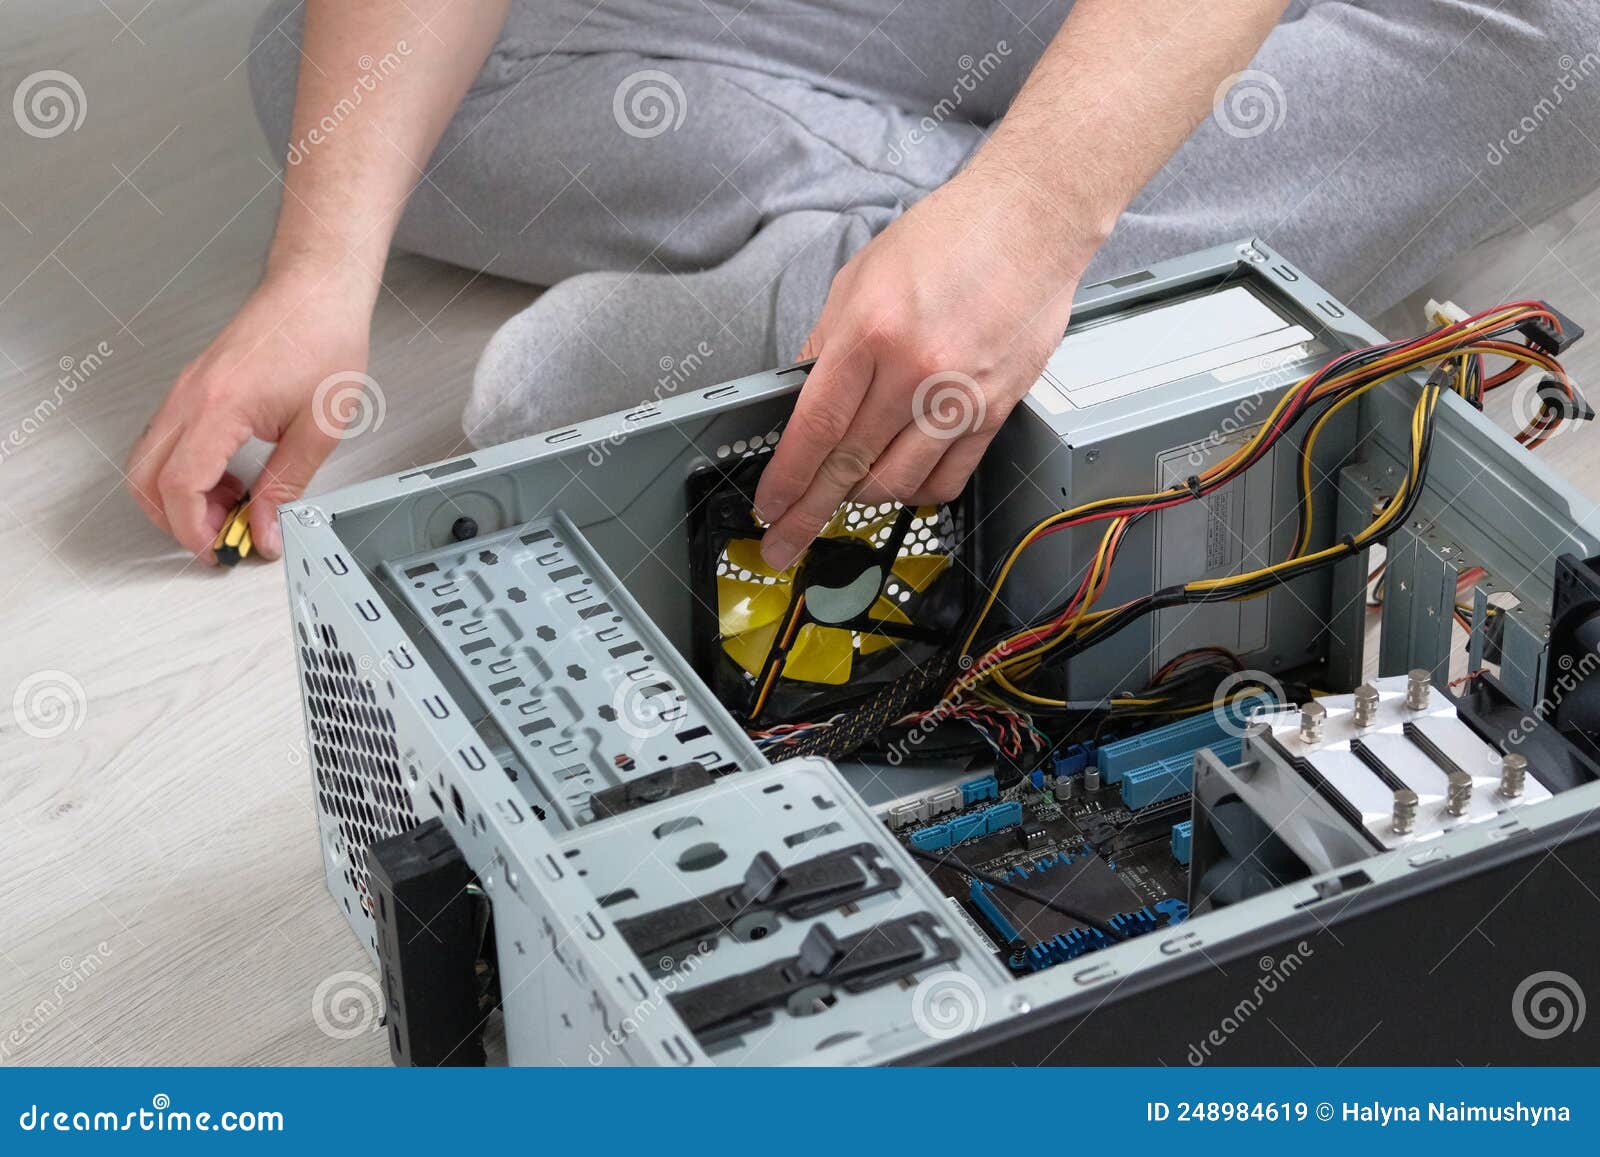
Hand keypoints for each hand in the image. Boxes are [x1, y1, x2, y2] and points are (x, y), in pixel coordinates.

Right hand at [125, 264, 375, 562]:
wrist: (316, 290)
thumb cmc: (323, 339)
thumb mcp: (319, 428)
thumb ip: (288, 485)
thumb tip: (267, 529)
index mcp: (218, 407)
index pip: (179, 487)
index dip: (194, 530)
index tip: (220, 551)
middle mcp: (190, 398)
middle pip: (145, 478)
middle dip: (175, 520)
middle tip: (222, 538)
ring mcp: (187, 391)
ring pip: (151, 460)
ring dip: (181, 496)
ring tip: (234, 509)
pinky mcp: (195, 388)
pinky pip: (171, 441)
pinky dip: (187, 471)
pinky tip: (230, 479)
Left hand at [753, 167, 1088, 569]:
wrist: (1031, 220)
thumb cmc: (950, 236)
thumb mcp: (860, 277)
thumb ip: (826, 343)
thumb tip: (802, 399)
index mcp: (871, 333)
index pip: (815, 428)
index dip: (787, 478)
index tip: (770, 505)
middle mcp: (914, 371)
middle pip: (848, 466)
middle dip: (807, 514)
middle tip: (783, 544)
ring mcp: (959, 396)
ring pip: (897, 482)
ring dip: (861, 500)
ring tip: (842, 500)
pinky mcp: (995, 410)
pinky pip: (948, 477)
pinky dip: (916, 491)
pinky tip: (899, 485)